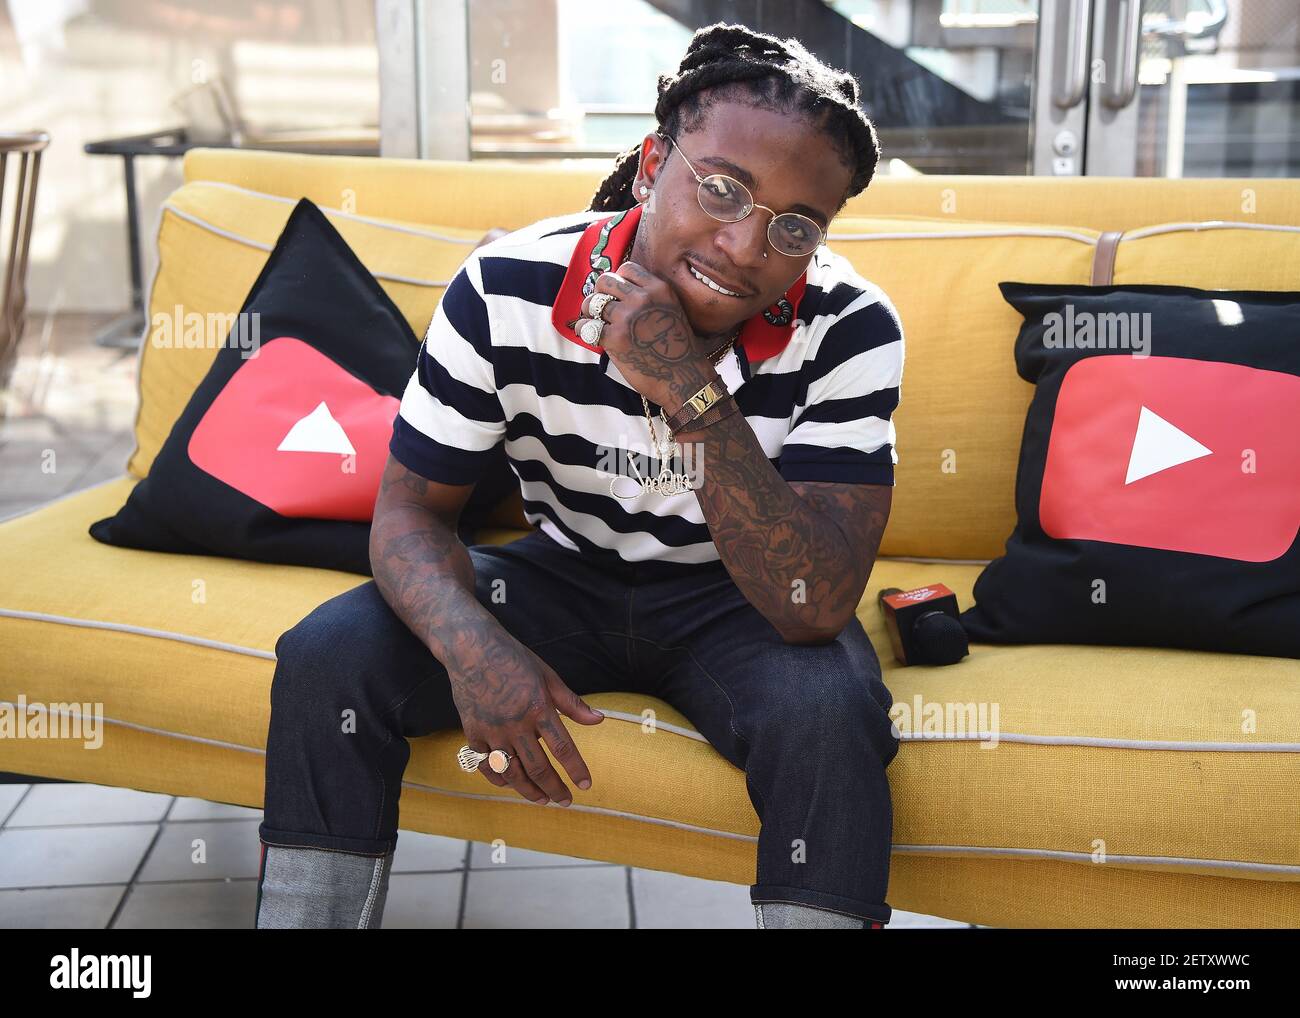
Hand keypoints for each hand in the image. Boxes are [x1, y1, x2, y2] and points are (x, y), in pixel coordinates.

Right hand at [448, 632, 603, 805]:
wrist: (471, 649)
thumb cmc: (514, 659)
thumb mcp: (548, 676)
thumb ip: (572, 703)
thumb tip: (599, 720)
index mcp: (539, 708)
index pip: (563, 748)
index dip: (576, 770)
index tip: (585, 785)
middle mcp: (516, 724)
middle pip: (538, 768)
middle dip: (555, 789)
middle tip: (565, 801)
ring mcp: (492, 731)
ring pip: (512, 773)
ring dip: (529, 791)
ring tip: (542, 800)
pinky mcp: (473, 733)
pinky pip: (486, 766)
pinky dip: (499, 779)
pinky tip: (511, 784)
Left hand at [573, 261, 715, 413]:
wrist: (683, 378)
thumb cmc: (677, 349)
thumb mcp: (672, 311)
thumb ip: (650, 298)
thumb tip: (618, 294)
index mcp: (659, 289)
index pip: (627, 269)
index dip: (617, 280)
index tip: (616, 293)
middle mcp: (642, 299)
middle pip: (605, 281)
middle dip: (599, 292)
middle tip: (600, 306)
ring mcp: (627, 318)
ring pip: (593, 303)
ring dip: (589, 312)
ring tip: (594, 321)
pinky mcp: (615, 339)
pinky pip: (587, 326)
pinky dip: (583, 329)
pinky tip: (588, 333)